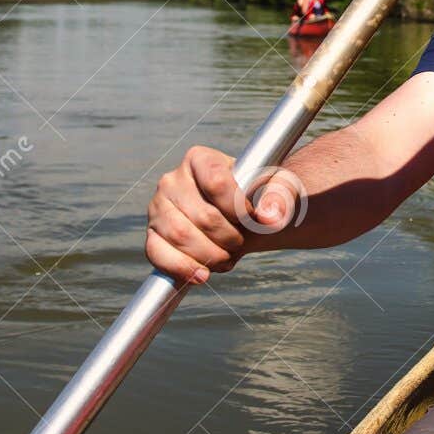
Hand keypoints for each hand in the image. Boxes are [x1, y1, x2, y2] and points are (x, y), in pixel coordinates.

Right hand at [144, 146, 302, 284]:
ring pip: (180, 236)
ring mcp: (158, 208)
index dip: (238, 208)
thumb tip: (270, 217)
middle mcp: (172, 180)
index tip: (253, 218)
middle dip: (229, 237)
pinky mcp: (153, 235)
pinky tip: (203, 274)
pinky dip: (182, 268)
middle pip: (202, 215)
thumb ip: (280, 197)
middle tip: (241, 241)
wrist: (247, 219)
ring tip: (227, 255)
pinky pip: (157, 253)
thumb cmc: (262, 196)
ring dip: (211, 255)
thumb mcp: (280, 188)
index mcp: (200, 159)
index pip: (216, 182)